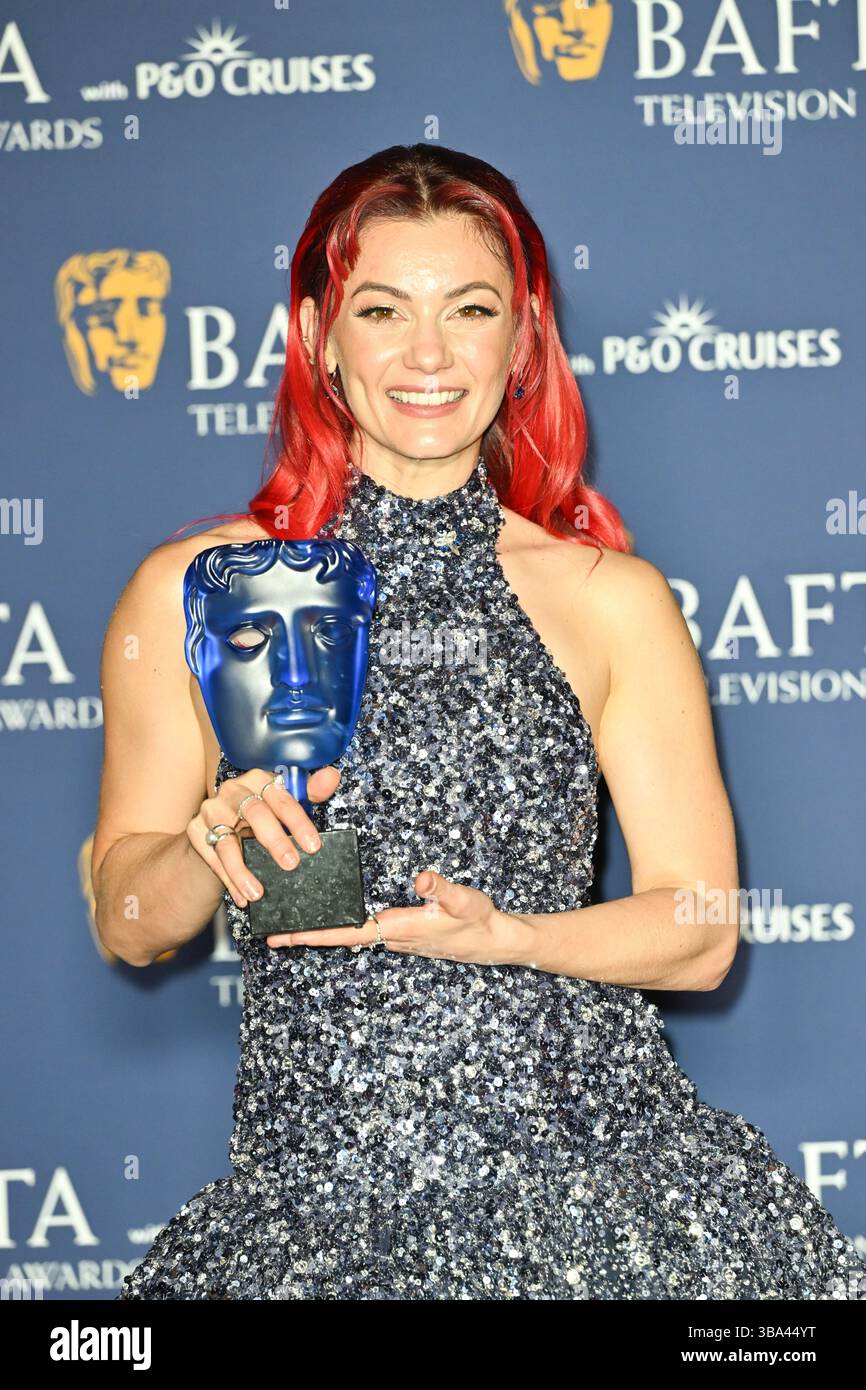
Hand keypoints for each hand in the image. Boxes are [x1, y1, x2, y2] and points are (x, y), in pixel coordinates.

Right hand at [187, 765, 339, 908]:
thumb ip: (309, 793)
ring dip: (242, 871)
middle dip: (274, 841)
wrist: (216, 830)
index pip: (281, 798)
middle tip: (291, 864)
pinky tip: (241, 897)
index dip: (298, 822)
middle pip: (255, 813)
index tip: (313, 846)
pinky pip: (212, 859)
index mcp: (258, 780)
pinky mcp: (195, 831)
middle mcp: (232, 791)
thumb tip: (332, 776)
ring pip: (227, 842)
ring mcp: (210, 811)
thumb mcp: (283, 805)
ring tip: (258, 892)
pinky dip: (228, 880)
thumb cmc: (259, 817)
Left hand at [266, 867, 530, 966]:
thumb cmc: (478, 921)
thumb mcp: (465, 900)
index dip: (316, 934)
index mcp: (399, 927)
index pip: (348, 932)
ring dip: (320, 931)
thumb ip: (443, 888)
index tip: (286, 935)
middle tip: (270, 933)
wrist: (494, 941)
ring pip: (349, 934)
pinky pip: (362, 929)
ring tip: (289, 924)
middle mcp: (391, 935)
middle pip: (339, 937)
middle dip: (306, 935)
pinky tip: (330, 916)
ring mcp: (394, 935)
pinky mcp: (401, 931)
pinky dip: (340, 925)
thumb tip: (420, 877)